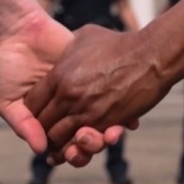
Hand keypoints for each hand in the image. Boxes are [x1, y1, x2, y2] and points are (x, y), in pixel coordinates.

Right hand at [0, 12, 123, 164]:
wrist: (20, 31)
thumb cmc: (8, 68)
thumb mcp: (7, 101)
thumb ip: (23, 125)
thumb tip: (41, 149)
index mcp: (51, 120)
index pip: (68, 145)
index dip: (75, 154)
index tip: (74, 154)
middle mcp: (71, 110)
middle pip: (90, 138)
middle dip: (94, 145)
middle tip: (92, 141)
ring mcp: (85, 95)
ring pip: (104, 122)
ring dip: (109, 133)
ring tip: (109, 134)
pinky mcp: (95, 78)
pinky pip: (115, 98)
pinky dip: (123, 111)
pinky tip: (127, 119)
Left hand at [25, 25, 169, 153]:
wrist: (151, 56)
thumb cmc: (120, 43)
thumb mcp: (85, 37)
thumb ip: (67, 48)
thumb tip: (61, 49)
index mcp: (59, 76)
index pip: (32, 103)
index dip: (32, 111)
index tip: (38, 113)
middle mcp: (69, 97)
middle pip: (42, 124)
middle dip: (42, 130)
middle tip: (46, 132)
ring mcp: (87, 112)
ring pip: (60, 138)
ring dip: (59, 143)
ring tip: (60, 144)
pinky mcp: (106, 123)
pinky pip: (84, 142)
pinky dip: (79, 146)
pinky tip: (77, 146)